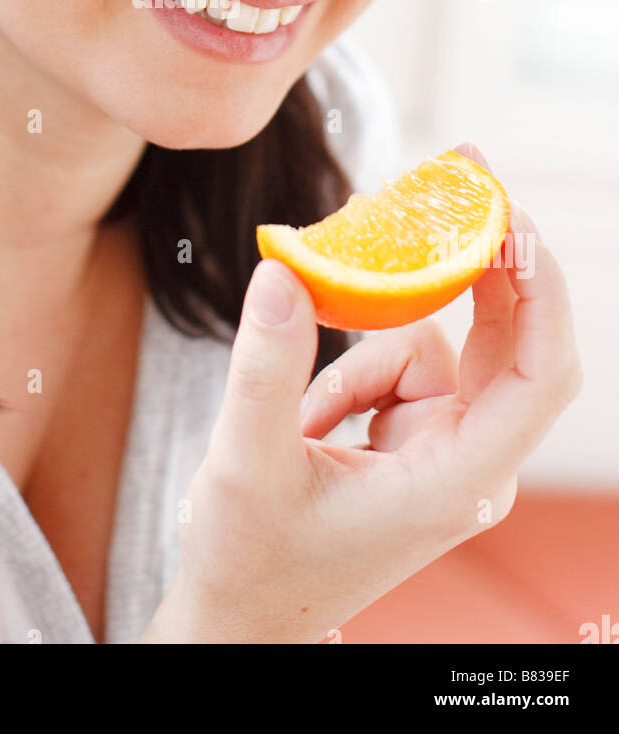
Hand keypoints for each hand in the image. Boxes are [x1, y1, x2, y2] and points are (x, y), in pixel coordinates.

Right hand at [142, 145, 582, 643]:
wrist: (243, 615)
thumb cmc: (250, 561)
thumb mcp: (245, 465)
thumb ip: (265, 368)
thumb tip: (282, 269)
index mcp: (456, 482)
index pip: (541, 376)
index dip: (540, 288)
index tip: (508, 214)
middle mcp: (471, 463)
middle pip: (512, 338)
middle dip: (484, 256)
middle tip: (454, 171)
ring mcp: (447, 448)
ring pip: (438, 342)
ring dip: (372, 341)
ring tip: (305, 410)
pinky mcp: (419, 437)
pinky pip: (403, 361)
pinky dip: (354, 365)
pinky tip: (307, 422)